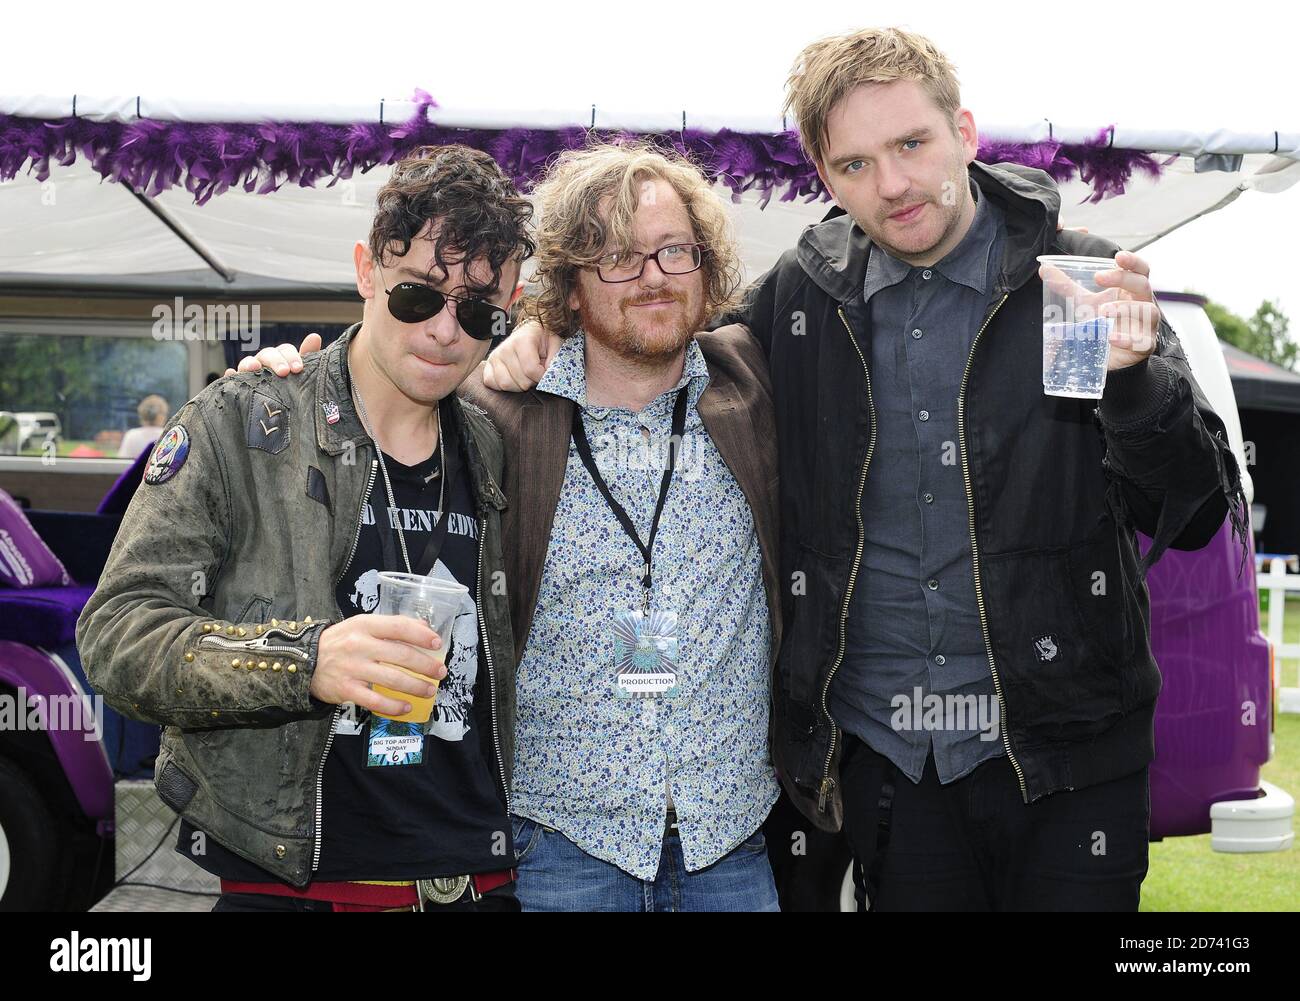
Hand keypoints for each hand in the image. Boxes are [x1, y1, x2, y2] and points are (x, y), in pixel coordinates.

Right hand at [221, 333, 322, 377]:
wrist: (280, 411)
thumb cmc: (291, 386)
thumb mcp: (300, 373)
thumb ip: (309, 355)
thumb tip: (315, 336)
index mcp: (281, 358)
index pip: (285, 350)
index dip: (291, 356)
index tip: (297, 368)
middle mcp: (264, 362)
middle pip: (267, 354)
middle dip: (275, 361)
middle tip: (284, 372)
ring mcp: (249, 373)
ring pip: (247, 363)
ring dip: (249, 363)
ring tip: (254, 367)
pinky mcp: (238, 385)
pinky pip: (231, 378)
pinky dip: (230, 375)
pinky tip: (229, 374)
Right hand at [311, 614, 446, 716]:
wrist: (304, 660)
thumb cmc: (341, 641)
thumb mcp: (362, 625)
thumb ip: (391, 626)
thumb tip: (424, 628)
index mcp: (365, 625)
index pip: (399, 627)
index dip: (422, 636)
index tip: (437, 644)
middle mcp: (359, 645)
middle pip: (401, 655)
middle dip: (426, 665)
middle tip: (440, 672)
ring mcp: (353, 668)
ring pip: (392, 679)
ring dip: (416, 686)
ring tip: (429, 690)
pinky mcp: (346, 689)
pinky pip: (375, 700)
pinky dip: (394, 705)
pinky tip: (406, 707)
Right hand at [481, 320, 562, 391]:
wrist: (528, 333)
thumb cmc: (542, 340)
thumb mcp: (555, 344)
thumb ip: (555, 361)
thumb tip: (549, 377)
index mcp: (522, 341)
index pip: (531, 370)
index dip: (541, 376)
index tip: (544, 371)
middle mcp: (505, 348)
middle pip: (520, 381)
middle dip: (531, 382)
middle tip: (534, 373)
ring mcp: (494, 357)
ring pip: (506, 385)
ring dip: (519, 385)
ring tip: (524, 375)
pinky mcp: (487, 366)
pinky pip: (492, 383)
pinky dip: (503, 386)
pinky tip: (512, 378)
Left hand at [1039, 251, 1159, 371]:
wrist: (1109, 355)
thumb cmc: (1103, 322)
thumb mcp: (1084, 302)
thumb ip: (1067, 286)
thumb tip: (1044, 269)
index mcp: (1131, 290)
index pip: (1140, 270)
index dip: (1133, 261)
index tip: (1118, 256)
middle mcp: (1144, 304)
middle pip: (1142, 285)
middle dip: (1123, 279)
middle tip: (1099, 278)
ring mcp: (1146, 325)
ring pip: (1147, 311)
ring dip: (1124, 308)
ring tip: (1103, 311)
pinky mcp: (1144, 345)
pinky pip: (1141, 342)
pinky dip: (1127, 339)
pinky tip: (1111, 337)